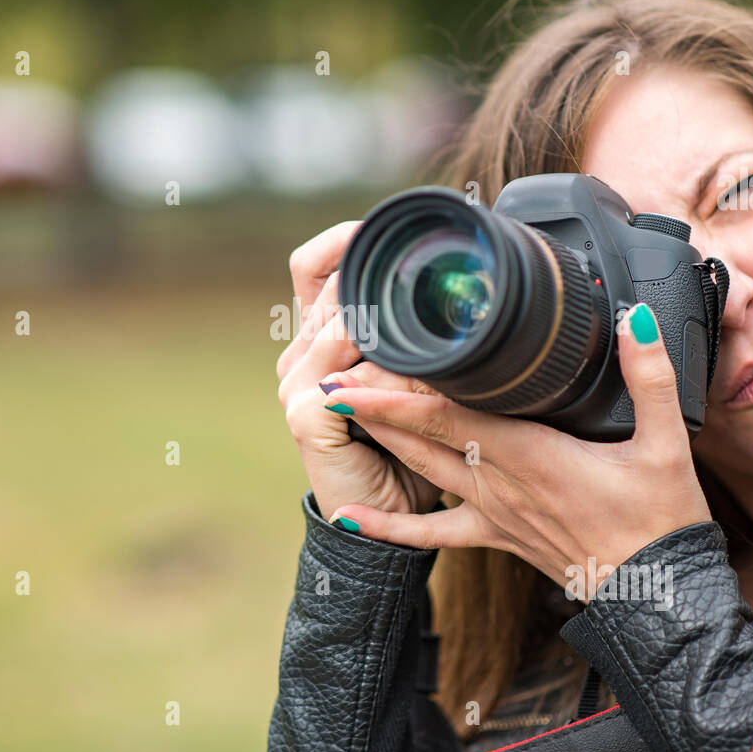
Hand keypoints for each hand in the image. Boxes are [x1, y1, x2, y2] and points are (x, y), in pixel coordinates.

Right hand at [276, 222, 444, 520]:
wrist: (389, 519)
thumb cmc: (410, 447)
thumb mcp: (416, 380)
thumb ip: (417, 340)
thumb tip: (457, 292)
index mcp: (319, 339)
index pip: (314, 265)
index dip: (344, 240)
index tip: (394, 233)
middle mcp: (299, 355)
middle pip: (333, 286)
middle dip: (384, 285)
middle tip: (440, 280)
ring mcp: (296, 385)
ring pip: (346, 324)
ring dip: (398, 334)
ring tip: (441, 346)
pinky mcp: (305, 416)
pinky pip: (350, 377)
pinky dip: (393, 377)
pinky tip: (424, 384)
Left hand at [318, 303, 713, 595]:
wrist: (657, 598)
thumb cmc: (662, 522)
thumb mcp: (667, 444)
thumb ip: (650, 376)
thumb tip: (632, 319)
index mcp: (532, 455)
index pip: (450, 416)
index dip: (399, 391)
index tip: (357, 369)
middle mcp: (500, 483)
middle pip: (422, 437)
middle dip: (374, 405)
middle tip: (330, 373)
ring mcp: (494, 512)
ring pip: (422, 471)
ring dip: (380, 440)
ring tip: (335, 411)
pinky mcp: (497, 536)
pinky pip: (433, 533)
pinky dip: (388, 527)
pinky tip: (347, 519)